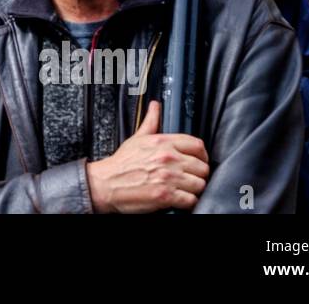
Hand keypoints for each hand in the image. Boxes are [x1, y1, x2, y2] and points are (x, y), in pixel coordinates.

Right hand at [85, 101, 209, 212]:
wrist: (106, 184)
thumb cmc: (121, 164)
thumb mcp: (136, 139)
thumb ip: (150, 122)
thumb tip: (155, 106)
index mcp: (163, 143)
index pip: (197, 145)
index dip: (202, 155)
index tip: (199, 161)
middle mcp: (168, 158)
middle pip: (202, 167)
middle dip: (198, 174)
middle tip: (190, 178)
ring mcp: (168, 178)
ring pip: (200, 184)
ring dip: (195, 189)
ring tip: (185, 189)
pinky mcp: (166, 196)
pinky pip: (191, 200)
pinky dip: (188, 202)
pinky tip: (180, 199)